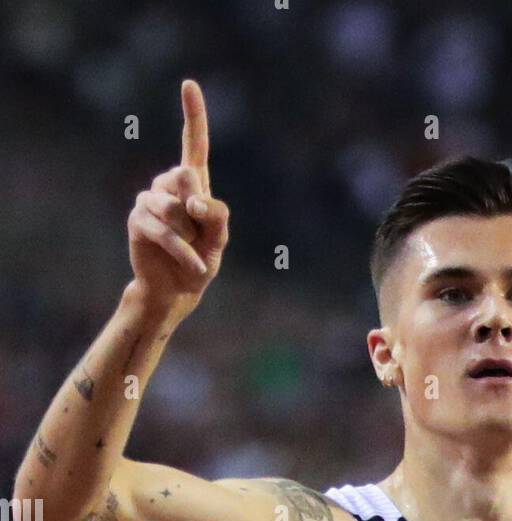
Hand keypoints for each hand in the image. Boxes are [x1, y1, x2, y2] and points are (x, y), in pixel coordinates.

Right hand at [127, 78, 228, 313]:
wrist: (177, 290)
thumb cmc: (200, 261)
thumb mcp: (219, 241)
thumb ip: (217, 216)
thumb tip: (196, 201)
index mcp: (192, 183)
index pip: (194, 143)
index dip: (193, 114)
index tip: (189, 84)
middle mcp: (167, 185)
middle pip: (185, 176)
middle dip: (197, 208)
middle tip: (199, 232)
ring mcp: (149, 200)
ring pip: (174, 208)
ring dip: (190, 236)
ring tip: (194, 254)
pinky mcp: (138, 220)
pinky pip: (164, 230)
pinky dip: (183, 250)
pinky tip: (195, 266)